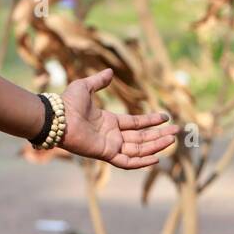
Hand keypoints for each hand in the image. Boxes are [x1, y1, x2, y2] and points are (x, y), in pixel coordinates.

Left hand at [58, 68, 179, 169]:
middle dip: (159, 135)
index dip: (151, 121)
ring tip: (172, 140)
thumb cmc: (67, 103)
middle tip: (178, 132)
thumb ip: (99, 81)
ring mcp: (109, 145)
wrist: (56, 117)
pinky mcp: (105, 153)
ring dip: (156, 145)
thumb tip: (110, 71)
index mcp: (109, 121)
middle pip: (141, 137)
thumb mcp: (84, 87)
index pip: (135, 123)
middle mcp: (111, 135)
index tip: (166, 117)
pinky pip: (127, 161)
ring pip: (138, 149)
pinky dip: (141, 162)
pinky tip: (156, 158)